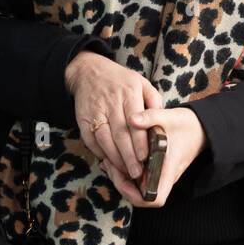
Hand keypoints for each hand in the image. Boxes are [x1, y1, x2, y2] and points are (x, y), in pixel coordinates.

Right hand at [64, 50, 161, 179]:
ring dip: (114, 158)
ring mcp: (95, 111)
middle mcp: (111, 102)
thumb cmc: (120, 80)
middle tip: (137, 172)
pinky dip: (99, 153)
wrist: (89, 71)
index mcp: (129, 93)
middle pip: (120, 134)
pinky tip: (109, 162)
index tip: (145, 157)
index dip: (139, 142)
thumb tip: (160, 121)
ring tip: (125, 172)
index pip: (135, 121)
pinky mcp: (82, 119)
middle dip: (128, 156)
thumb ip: (154, 101)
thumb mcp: (142, 83)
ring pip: (104, 139)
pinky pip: (90, 140)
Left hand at [97, 107, 207, 207]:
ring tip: (109, 159)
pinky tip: (115, 155)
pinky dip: (124, 169)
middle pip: (140, 196)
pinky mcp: (155, 168)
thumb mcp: (170, 117)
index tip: (124, 177)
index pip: (154, 198)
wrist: (201, 127)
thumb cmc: (188, 125)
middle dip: (121, 184)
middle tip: (109, 164)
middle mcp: (163, 177)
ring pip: (136, 187)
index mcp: (169, 170)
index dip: (136, 195)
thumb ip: (151, 117)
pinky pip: (137, 177)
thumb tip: (132, 119)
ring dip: (120, 177)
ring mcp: (159, 174)